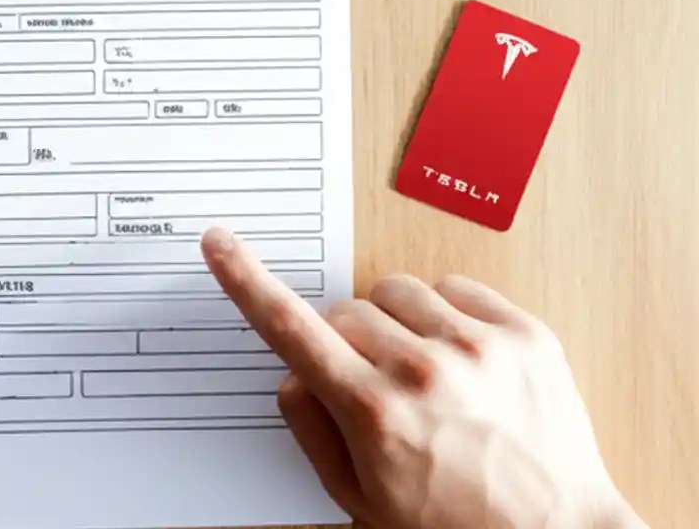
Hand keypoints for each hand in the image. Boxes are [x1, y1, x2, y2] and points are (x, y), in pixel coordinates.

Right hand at [200, 228, 646, 528]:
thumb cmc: (456, 527)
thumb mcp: (361, 499)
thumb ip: (313, 430)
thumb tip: (295, 373)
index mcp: (374, 412)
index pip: (290, 328)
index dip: (247, 281)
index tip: (221, 245)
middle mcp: (423, 369)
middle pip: (345, 312)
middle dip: (346, 343)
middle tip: (371, 386)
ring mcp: (478, 346)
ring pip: (396, 291)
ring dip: (394, 323)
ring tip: (421, 373)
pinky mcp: (523, 333)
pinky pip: (455, 287)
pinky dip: (445, 315)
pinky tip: (457, 360)